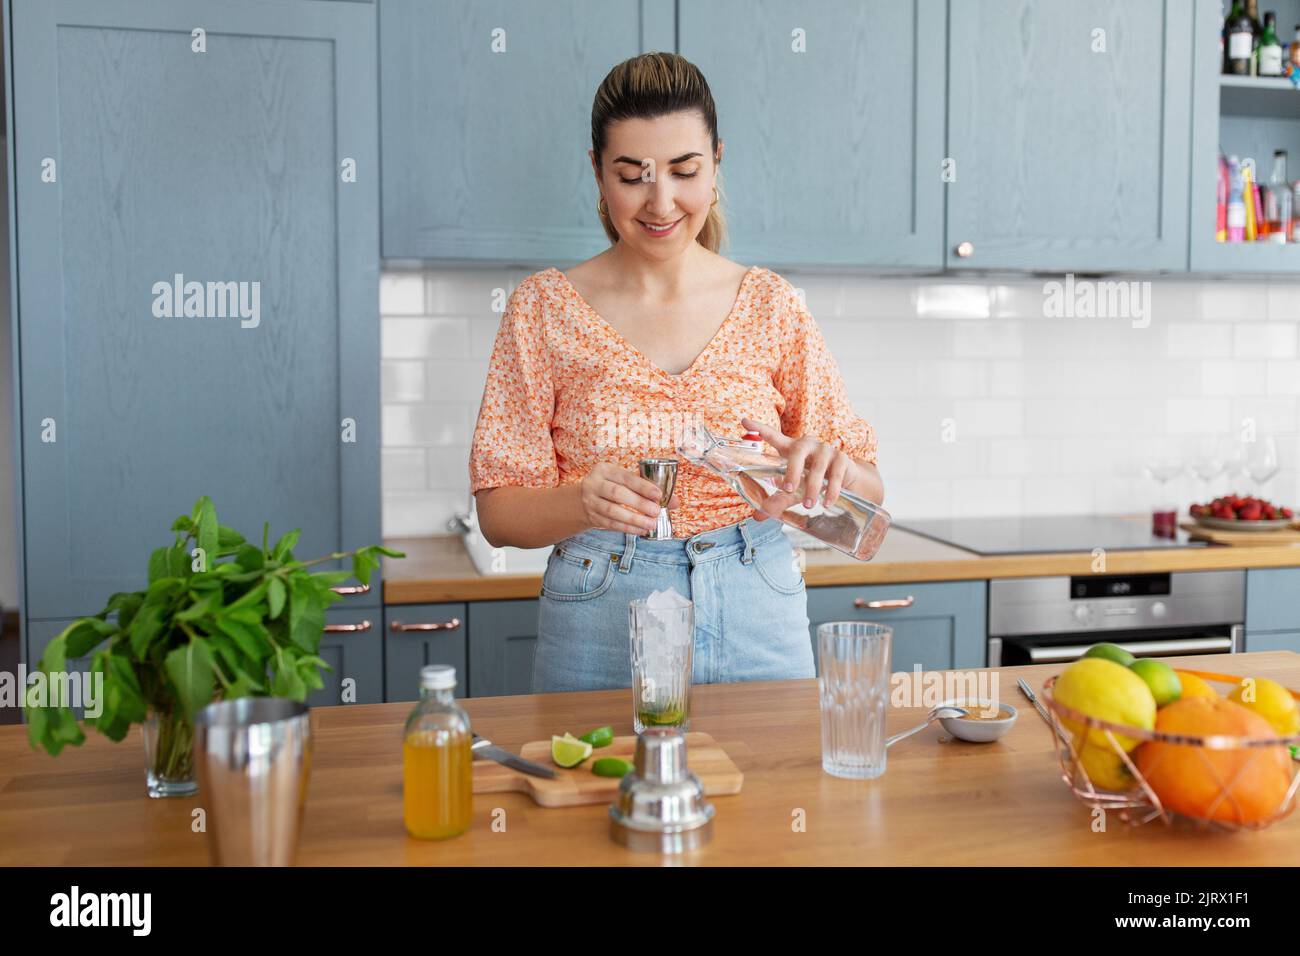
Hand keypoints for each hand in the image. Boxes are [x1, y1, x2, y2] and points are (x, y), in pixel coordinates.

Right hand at [579, 462, 680, 535]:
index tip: (658, 494)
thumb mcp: (624, 482)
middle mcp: (594, 484)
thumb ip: (648, 489)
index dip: (642, 486)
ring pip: (612, 511)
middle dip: (639, 503)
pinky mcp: (592, 517)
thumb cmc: (611, 488)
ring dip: (633, 519)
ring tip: (650, 524)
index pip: (625, 477)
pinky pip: (610, 524)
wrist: (583, 501)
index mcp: (605, 470)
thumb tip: (675, 502)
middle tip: (656, 511)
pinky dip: (627, 528)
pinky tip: (641, 530)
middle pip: (617, 493)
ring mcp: (590, 501)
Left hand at [741, 417, 859, 519]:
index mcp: (791, 448)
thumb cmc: (813, 480)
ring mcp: (826, 450)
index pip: (773, 436)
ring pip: (817, 467)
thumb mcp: (795, 489)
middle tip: (788, 490)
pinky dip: (830, 491)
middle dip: (792, 472)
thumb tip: (758, 516)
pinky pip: (835, 475)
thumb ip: (778, 500)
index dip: (759, 428)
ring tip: (808, 505)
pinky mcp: (842, 459)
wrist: (846, 479)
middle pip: (796, 453)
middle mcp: (808, 445)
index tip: (744, 421)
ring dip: (812, 487)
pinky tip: (826, 502)